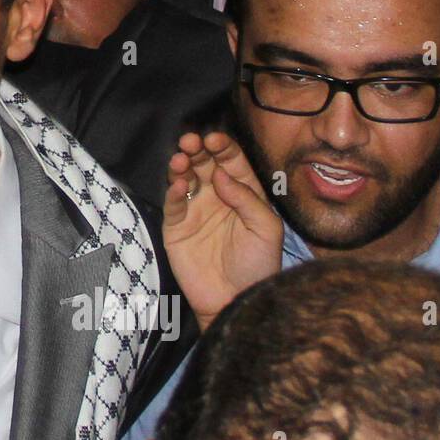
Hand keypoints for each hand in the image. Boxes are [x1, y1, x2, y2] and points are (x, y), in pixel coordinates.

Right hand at [162, 131, 282, 330]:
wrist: (235, 301)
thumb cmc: (258, 266)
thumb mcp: (266, 229)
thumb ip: (247, 199)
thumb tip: (222, 175)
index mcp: (242, 194)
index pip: (231, 162)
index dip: (223, 147)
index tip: (215, 139)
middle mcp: (217, 197)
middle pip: (204, 164)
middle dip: (197, 149)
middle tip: (191, 141)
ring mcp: (195, 211)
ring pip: (185, 178)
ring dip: (181, 166)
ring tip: (180, 159)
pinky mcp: (176, 227)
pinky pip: (173, 204)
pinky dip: (173, 192)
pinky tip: (178, 185)